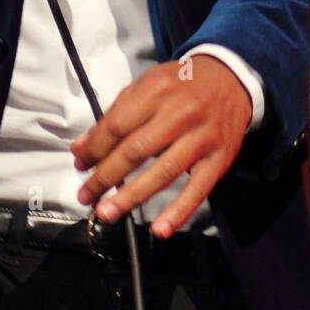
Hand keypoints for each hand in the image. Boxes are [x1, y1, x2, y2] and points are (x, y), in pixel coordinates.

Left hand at [69, 54, 251, 237]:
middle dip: (106, 176)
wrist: (229, 81)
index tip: (80, 164)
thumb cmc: (180, 85)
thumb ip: (115, 115)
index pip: (118, 125)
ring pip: (163, 172)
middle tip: (86, 195)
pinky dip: (179, 211)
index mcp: (157, 90)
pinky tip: (160, 229)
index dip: (95, 148)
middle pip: (136, 150)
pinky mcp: (219, 159)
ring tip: (107, 212)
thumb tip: (82, 148)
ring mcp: (202, 137)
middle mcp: (180, 113)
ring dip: (132, 196)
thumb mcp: (146, 85)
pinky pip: (198, 189)